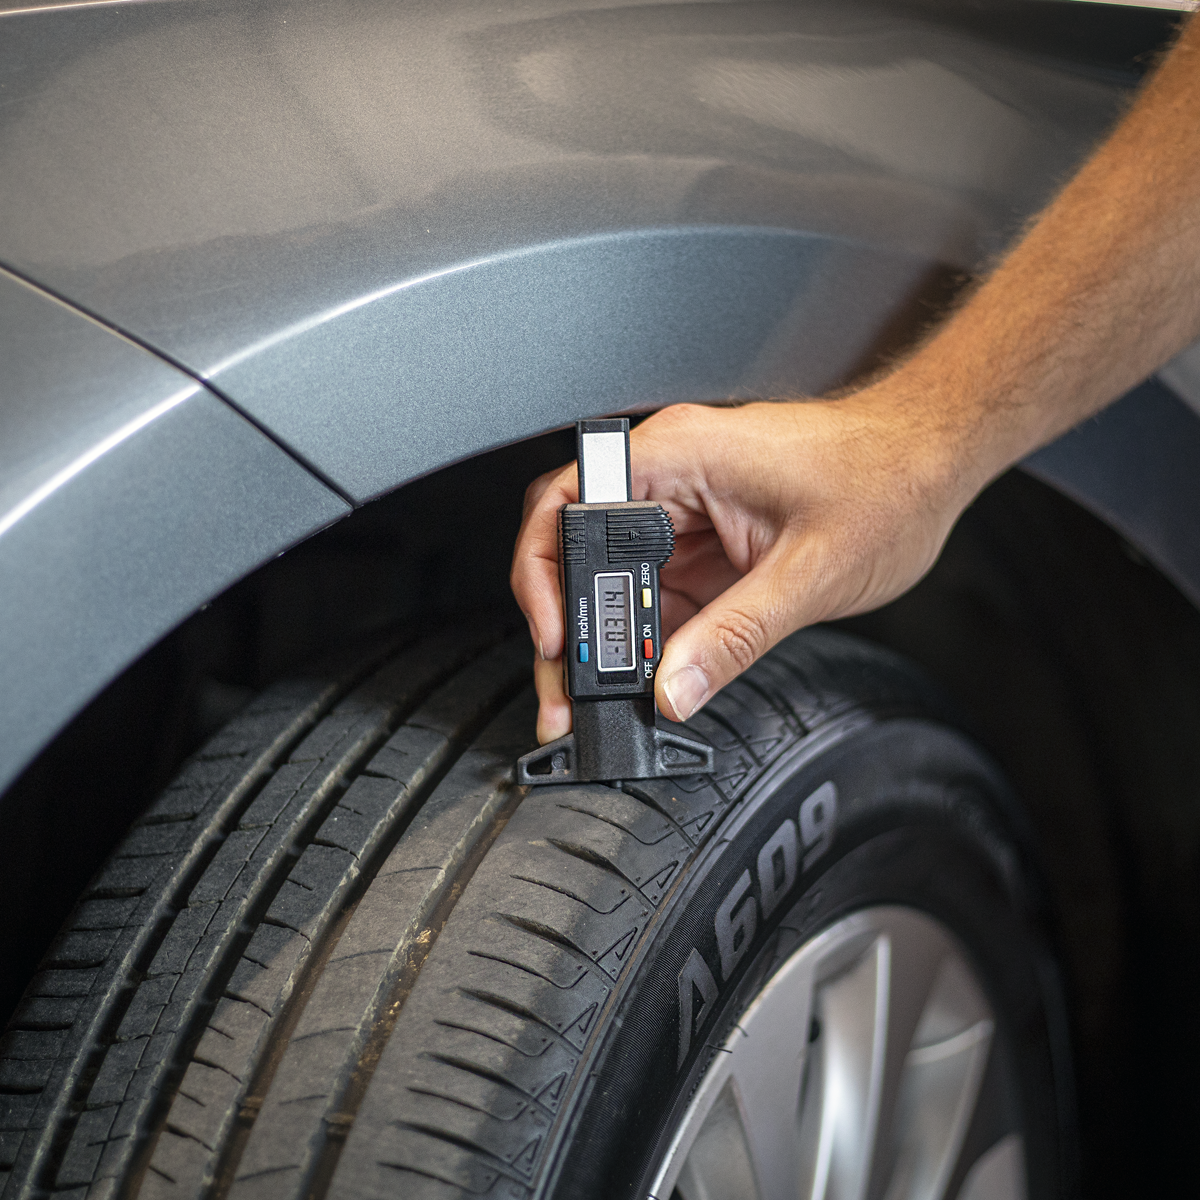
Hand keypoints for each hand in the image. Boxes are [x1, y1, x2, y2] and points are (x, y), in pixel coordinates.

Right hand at [510, 390, 983, 743]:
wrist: (934, 460)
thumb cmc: (888, 480)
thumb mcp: (809, 574)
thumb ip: (733, 638)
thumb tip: (672, 689)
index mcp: (680, 456)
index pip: (567, 504)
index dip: (544, 575)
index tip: (558, 638)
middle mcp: (672, 474)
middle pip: (579, 547)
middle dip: (570, 623)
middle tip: (570, 691)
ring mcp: (687, 506)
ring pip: (614, 576)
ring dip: (609, 636)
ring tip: (605, 696)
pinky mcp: (707, 537)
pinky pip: (657, 588)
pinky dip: (650, 634)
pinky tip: (654, 671)